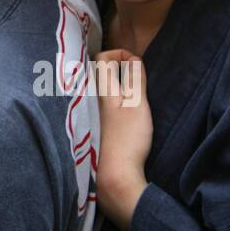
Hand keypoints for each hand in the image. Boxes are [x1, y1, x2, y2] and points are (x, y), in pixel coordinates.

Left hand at [94, 48, 151, 230]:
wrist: (114, 176)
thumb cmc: (127, 139)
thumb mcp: (137, 105)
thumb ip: (135, 80)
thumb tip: (133, 59)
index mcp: (100, 90)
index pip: (102, 58)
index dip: (119, 54)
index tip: (136, 65)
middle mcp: (92, 99)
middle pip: (100, 72)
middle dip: (118, 68)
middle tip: (136, 75)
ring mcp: (92, 114)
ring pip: (101, 89)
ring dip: (117, 84)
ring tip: (133, 92)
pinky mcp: (97, 128)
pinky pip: (102, 104)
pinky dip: (114, 100)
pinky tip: (125, 114)